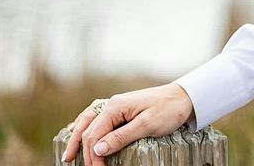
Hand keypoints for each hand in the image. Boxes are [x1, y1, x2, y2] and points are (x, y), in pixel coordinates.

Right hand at [60, 83, 193, 164]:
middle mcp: (111, 104)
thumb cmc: (168, 110)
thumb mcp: (146, 125)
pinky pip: (97, 118)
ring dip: (78, 138)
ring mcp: (115, 105)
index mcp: (115, 107)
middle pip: (88, 129)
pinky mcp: (121, 109)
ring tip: (69, 154)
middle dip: (84, 151)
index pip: (94, 134)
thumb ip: (121, 137)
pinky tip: (79, 132)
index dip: (92, 156)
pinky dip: (86, 127)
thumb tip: (97, 149)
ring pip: (88, 121)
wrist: (184, 97)